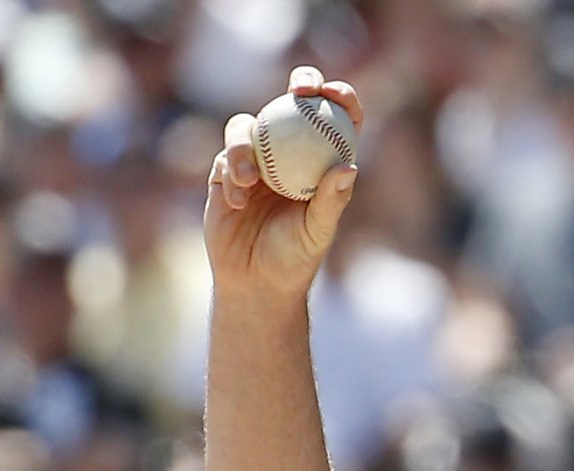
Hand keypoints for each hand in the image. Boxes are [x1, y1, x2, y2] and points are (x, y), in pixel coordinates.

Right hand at [203, 66, 362, 301]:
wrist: (256, 283)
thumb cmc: (295, 259)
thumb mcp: (317, 232)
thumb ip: (332, 200)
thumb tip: (349, 166)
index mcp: (319, 164)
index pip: (335, 120)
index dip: (339, 98)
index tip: (335, 93)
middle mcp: (287, 155)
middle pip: (293, 104)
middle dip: (301, 85)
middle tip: (301, 91)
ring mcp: (254, 160)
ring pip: (248, 127)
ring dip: (247, 145)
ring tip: (250, 179)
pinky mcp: (224, 174)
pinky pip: (224, 159)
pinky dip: (231, 174)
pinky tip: (238, 201)